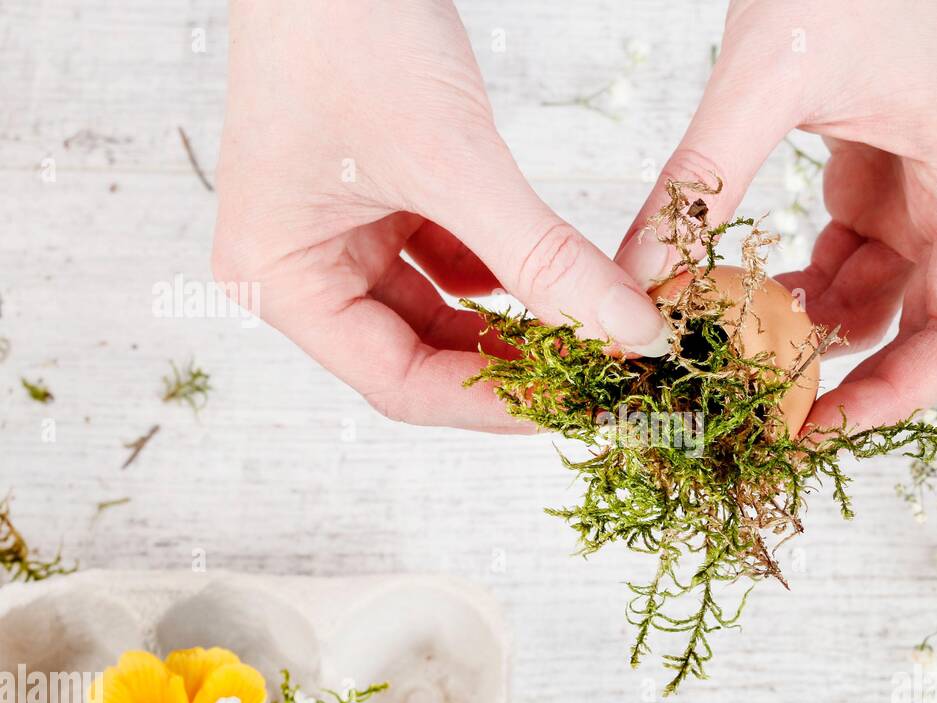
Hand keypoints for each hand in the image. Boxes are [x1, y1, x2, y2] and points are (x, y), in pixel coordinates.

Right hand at [213, 0, 667, 431]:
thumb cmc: (347, 26)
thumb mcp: (453, 158)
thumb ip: (545, 257)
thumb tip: (631, 333)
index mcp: (279, 280)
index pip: (397, 383)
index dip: (491, 404)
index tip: (574, 403)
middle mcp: (300, 271)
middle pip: (419, 358)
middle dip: (511, 367)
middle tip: (597, 375)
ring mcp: (338, 238)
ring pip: (441, 317)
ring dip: (514, 324)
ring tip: (588, 331)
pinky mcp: (378, 203)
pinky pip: (449, 265)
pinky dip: (504, 275)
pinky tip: (552, 276)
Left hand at [615, 0, 936, 432]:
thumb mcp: (765, 73)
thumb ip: (699, 179)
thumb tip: (636, 279)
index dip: (900, 396)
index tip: (818, 426)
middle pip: (920, 329)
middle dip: (844, 376)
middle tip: (761, 412)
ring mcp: (918, 189)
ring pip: (873, 299)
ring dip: (805, 330)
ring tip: (729, 344)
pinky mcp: (875, 176)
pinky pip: (843, 260)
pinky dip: (794, 286)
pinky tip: (739, 290)